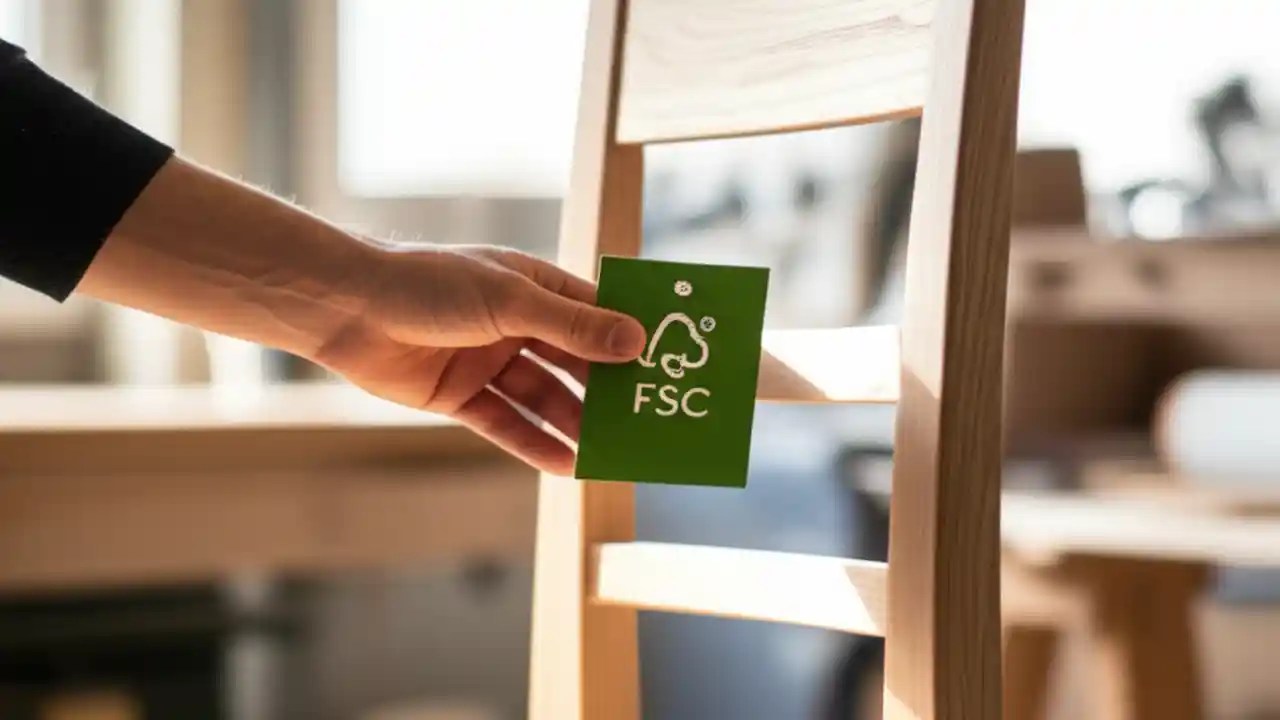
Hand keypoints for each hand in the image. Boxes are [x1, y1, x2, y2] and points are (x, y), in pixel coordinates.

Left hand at [312, 244, 645, 474]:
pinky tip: (567, 464)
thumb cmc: (430, 285)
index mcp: (533, 286)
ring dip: (575, 422)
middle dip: (606, 389)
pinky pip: (507, 424)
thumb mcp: (511, 303)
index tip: (667, 364)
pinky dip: (534, 443)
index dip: (628, 338)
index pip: (594, 313)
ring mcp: (488, 361)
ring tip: (611, 451)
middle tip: (644, 418)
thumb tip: (634, 341)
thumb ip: (572, 327)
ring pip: (544, 397)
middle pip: (574, 361)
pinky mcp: (462, 396)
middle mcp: (515, 324)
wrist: (350, 308)